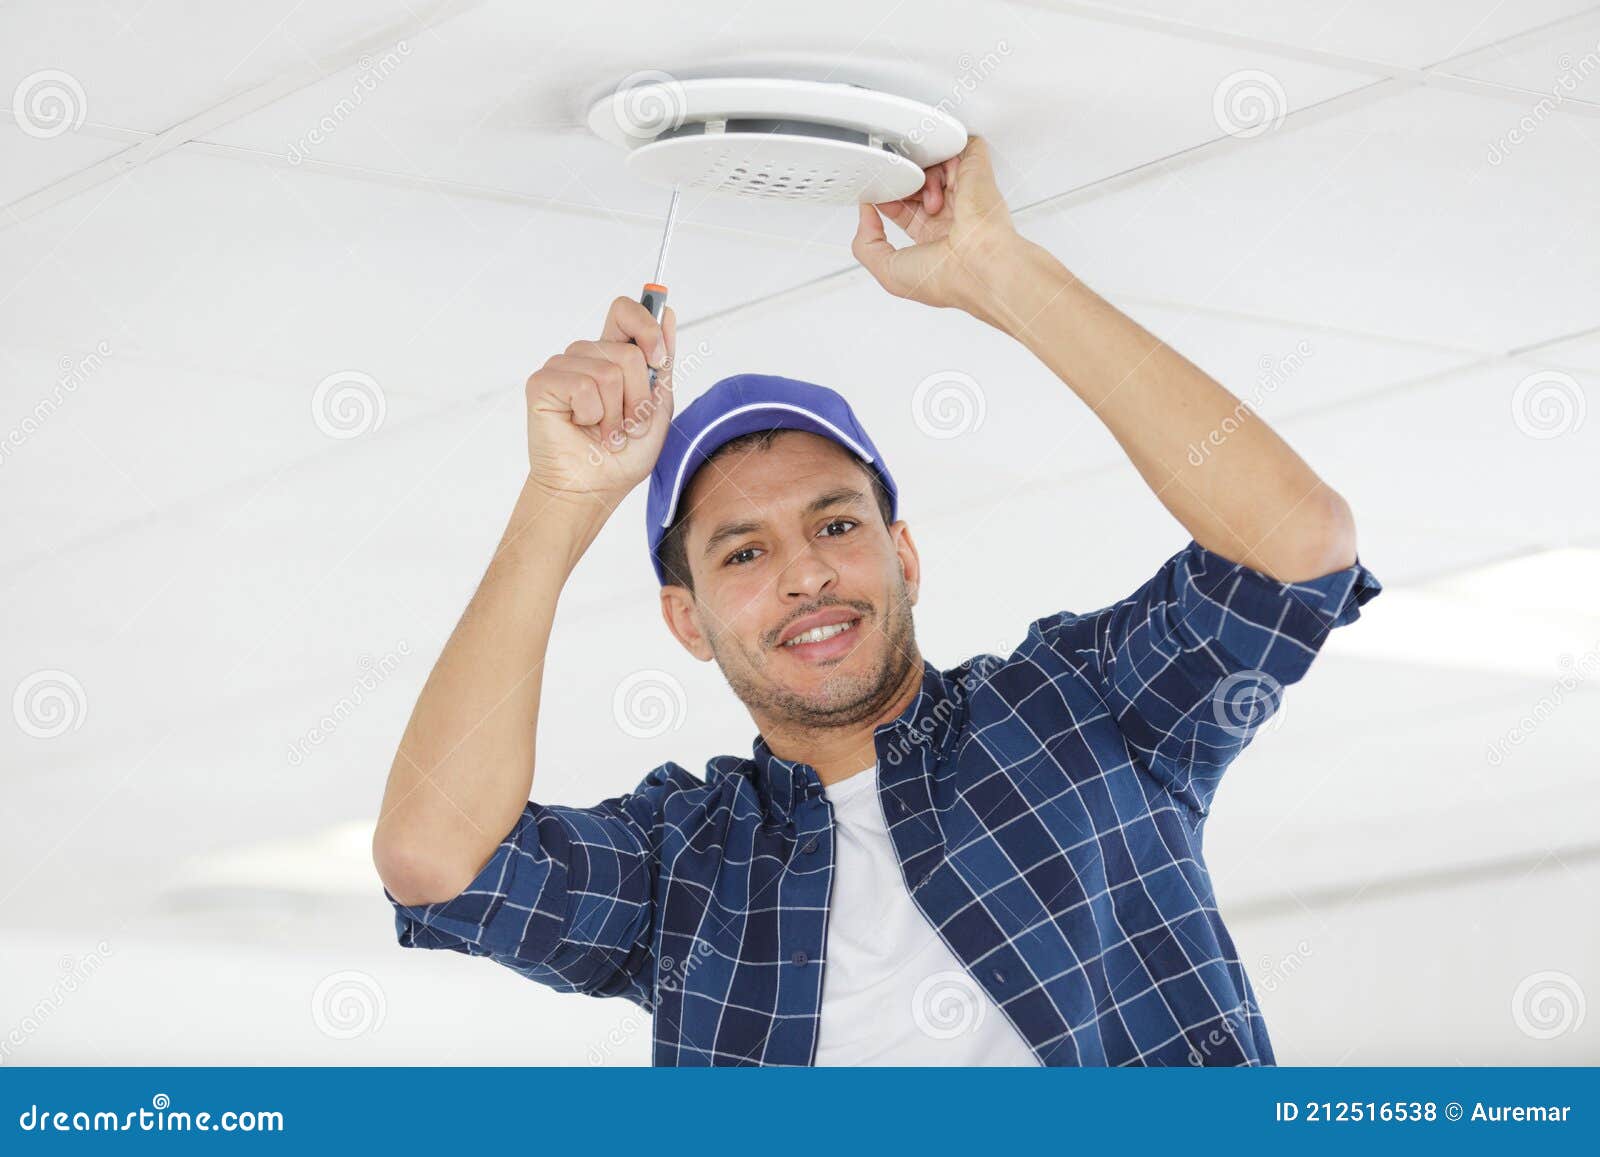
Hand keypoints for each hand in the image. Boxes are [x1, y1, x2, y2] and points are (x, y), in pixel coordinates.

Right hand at [524, 296, 676, 504]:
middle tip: (627, 424)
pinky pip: (582, 386)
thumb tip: (668, 312)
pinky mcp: (542, 383)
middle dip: (638, 397)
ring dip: (615, 414)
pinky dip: (592, 415)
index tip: (658, 359)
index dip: (646, 326)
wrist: (595, 488)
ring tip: (605, 432)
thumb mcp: (657, 406)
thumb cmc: (623, 455)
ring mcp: (562, 367)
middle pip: (627, 351)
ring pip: (608, 372)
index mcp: (612, 356)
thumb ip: (662, 362)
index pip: (625, 311)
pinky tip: (582, 427)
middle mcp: (586, 356)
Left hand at [851, 135, 1027, 314]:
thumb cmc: (944, 278)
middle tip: (900, 189)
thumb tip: (866, 211)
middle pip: (918, 183)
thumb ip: (866, 243)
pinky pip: (960, 147)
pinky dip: (947, 155)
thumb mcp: (887, 271)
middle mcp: (949, 217)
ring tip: (932, 200)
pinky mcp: (978, 174)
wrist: (978, 265)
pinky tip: (945, 175)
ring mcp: (965, 195)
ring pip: (935, 166)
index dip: (889, 198)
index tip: (879, 194)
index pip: (904, 208)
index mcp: (931, 240)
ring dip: (925, 178)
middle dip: (904, 183)